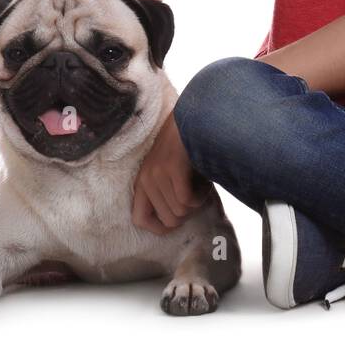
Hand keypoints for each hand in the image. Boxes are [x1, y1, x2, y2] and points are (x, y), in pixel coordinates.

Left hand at [132, 112, 210, 234]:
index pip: (140, 220)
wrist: (195, 117)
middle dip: (189, 212)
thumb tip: (178, 219)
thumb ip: (169, 193)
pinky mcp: (170, 169)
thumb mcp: (172, 173)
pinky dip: (202, 195)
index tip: (179, 218)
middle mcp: (146, 180)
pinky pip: (187, 201)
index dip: (160, 227)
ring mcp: (157, 174)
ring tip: (200, 182)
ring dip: (198, 200)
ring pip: (180, 212)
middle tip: (196, 192)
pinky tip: (205, 181)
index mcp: (143, 182)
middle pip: (170, 221)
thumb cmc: (190, 149)